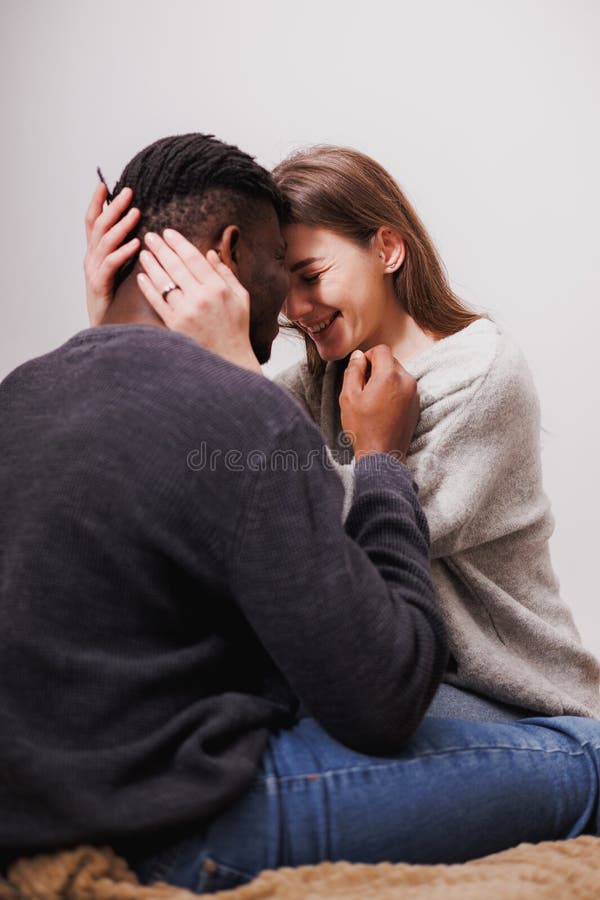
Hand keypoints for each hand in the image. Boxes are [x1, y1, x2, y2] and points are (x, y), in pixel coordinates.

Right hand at [84, 182, 140, 325]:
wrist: (104, 328)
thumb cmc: (114, 299)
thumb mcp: (117, 270)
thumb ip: (123, 251)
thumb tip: (139, 232)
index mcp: (95, 253)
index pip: (92, 221)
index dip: (97, 202)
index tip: (104, 184)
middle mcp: (91, 258)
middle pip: (99, 226)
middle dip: (113, 207)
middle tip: (129, 192)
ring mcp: (94, 271)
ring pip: (105, 242)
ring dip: (121, 226)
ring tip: (136, 213)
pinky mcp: (100, 285)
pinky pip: (111, 264)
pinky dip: (123, 252)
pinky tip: (136, 244)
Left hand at [137, 229, 261, 374]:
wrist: (228, 358)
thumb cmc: (236, 327)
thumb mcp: (240, 297)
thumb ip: (226, 273)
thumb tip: (210, 253)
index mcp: (218, 288)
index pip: (194, 258)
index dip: (179, 243)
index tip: (168, 232)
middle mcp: (201, 297)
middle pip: (176, 266)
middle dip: (161, 248)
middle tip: (150, 236)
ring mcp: (186, 312)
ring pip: (164, 282)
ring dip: (151, 265)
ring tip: (143, 253)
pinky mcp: (175, 325)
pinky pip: (157, 302)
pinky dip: (148, 288)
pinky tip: (141, 277)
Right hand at [339, 345, 418, 460]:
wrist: (382, 456)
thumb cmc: (363, 427)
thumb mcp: (348, 397)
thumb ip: (353, 371)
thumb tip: (358, 356)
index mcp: (390, 375)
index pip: (381, 350)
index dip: (367, 356)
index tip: (359, 371)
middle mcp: (407, 380)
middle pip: (391, 361)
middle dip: (376, 368)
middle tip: (363, 388)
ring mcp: (415, 394)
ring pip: (398, 375)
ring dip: (385, 380)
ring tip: (373, 400)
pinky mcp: (417, 405)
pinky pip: (404, 389)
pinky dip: (394, 391)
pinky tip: (383, 409)